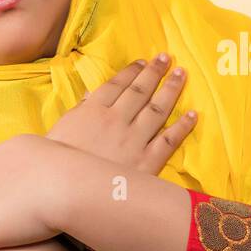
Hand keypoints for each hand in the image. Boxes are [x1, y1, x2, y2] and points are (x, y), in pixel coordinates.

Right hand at [48, 53, 196, 175]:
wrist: (64, 192)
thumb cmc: (57, 162)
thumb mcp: (61, 130)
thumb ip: (79, 111)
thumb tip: (91, 95)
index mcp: (93, 110)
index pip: (117, 84)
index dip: (132, 71)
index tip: (144, 61)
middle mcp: (117, 119)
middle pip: (140, 91)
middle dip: (155, 73)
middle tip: (167, 58)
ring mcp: (134, 140)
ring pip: (157, 109)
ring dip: (171, 90)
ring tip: (181, 74)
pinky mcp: (146, 162)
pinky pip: (169, 141)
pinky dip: (182, 127)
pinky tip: (193, 115)